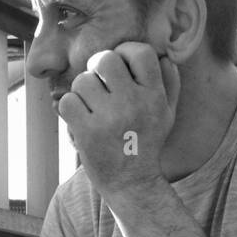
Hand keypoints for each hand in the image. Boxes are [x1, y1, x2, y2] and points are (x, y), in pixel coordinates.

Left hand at [58, 41, 180, 201]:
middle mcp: (133, 103)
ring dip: (82, 91)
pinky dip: (70, 109)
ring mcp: (109, 118)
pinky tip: (81, 120)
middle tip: (99, 85)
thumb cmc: (148, 144)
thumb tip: (164, 56)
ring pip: (82, 80)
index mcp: (154, 95)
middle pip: (105, 59)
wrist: (133, 184)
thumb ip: (169, 83)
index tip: (120, 66)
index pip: (139, 52)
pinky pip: (67, 101)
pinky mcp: (87, 132)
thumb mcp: (168, 114)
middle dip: (97, 68)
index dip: (125, 52)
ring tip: (91, 107)